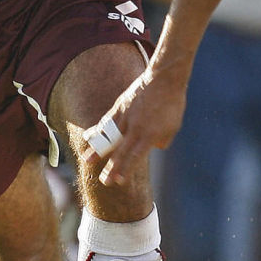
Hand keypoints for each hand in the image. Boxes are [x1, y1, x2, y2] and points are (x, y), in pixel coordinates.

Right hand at [85, 70, 188, 185]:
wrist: (164, 78)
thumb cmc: (172, 104)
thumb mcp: (173, 126)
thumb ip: (162, 140)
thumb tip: (153, 147)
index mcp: (150, 134)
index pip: (135, 156)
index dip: (126, 169)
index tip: (119, 181)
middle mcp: (135, 128)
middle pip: (121, 151)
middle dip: (112, 168)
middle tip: (104, 182)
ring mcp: (125, 116)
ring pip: (109, 137)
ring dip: (98, 150)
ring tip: (86, 160)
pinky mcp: (119, 106)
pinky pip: (106, 121)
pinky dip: (97, 131)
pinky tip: (88, 137)